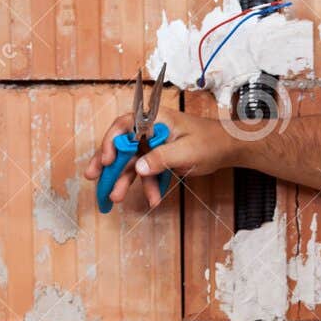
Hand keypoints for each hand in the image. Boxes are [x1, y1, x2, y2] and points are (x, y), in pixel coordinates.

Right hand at [83, 107, 235, 210]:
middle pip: (122, 145)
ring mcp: (154, 144)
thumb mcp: (186, 151)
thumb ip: (161, 158)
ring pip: (132, 162)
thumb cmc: (210, 142)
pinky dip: (149, 186)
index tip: (105, 161)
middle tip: (92, 177)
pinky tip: (152, 200)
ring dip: (125, 181)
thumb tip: (138, 168)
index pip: (124, 126)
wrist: (228, 148)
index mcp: (155, 119)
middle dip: (107, 163)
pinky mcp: (159, 157)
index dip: (111, 142)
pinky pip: (148, 172)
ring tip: (116, 198)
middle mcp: (150, 130)